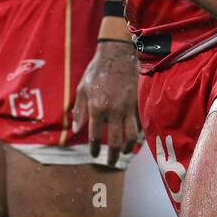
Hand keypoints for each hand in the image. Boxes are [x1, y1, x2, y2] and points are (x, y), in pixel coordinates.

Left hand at [71, 41, 139, 166]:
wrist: (118, 53)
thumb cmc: (97, 70)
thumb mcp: (82, 88)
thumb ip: (79, 111)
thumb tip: (76, 130)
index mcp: (97, 107)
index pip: (95, 136)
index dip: (93, 149)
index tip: (93, 155)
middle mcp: (113, 110)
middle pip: (115, 141)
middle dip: (112, 156)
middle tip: (110, 162)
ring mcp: (128, 107)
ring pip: (131, 136)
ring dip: (127, 148)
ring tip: (123, 152)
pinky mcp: (138, 103)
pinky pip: (140, 124)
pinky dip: (138, 135)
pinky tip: (134, 138)